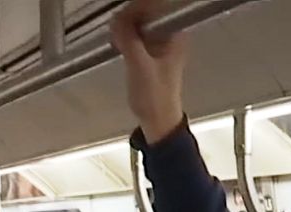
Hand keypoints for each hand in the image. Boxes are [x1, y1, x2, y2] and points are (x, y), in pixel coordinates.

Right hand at [111, 0, 188, 143]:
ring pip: (140, 23)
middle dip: (129, 16)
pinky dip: (126, 35)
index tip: (120, 16)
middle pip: (148, 12)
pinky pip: (136, 34)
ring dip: (126, 26)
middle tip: (114, 27)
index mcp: (175, 35)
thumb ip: (128, 40)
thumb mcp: (139, 66)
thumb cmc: (155, 96)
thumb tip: (116, 20)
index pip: (157, 8)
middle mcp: (171, 35)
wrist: (158, 121)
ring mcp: (160, 43)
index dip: (137, 8)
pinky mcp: (150, 52)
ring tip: (115, 36)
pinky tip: (117, 42)